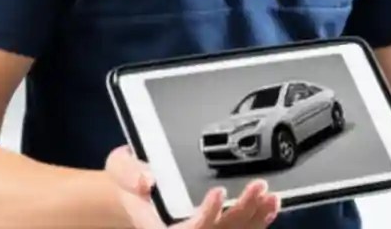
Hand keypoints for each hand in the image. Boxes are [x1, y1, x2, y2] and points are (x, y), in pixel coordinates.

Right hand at [105, 145, 279, 227]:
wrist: (132, 191)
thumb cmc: (127, 179)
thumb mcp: (119, 167)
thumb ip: (128, 172)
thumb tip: (146, 180)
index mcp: (157, 224)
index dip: (207, 215)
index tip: (219, 192)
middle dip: (240, 212)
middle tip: (257, 187)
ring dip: (255, 218)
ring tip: (271, 198)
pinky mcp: (214, 227)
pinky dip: (258, 221)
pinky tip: (271, 207)